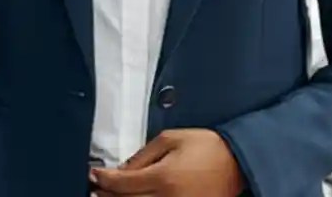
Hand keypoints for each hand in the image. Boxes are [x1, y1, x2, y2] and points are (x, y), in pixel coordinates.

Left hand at [90, 129, 244, 196]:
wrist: (238, 163)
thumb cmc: (205, 146)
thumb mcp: (170, 139)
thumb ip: (143, 155)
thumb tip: (121, 170)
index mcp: (163, 177)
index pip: (122, 183)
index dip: (103, 179)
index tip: (93, 174)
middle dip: (106, 195)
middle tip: (94, 188)